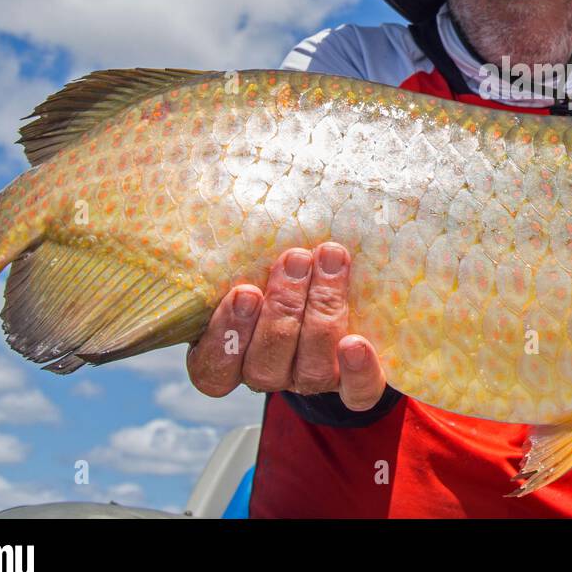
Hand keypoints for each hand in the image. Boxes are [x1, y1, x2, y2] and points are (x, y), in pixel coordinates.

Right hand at [186, 241, 386, 409]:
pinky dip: (357, 371)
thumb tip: (226, 178)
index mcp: (230, 356)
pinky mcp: (357, 385)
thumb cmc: (285, 265)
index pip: (214, 370)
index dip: (226, 336)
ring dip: (320, 312)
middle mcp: (269, 374)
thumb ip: (237, 244)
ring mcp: (313, 381)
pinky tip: (357, 343)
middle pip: (266, 365)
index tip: (244, 291)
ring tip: (329, 262)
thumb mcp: (251, 258)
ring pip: (309, 369)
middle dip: (282, 309)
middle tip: (294, 259)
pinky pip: (358, 393)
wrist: (349, 295)